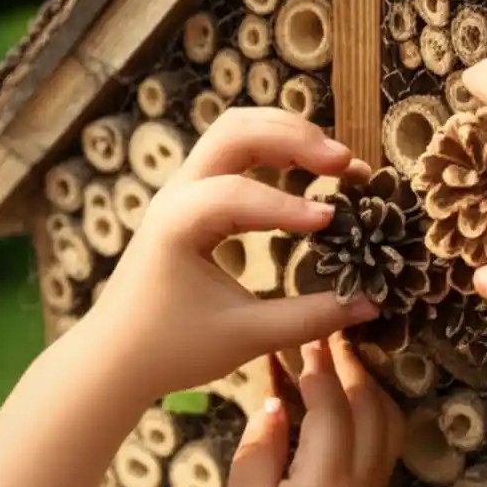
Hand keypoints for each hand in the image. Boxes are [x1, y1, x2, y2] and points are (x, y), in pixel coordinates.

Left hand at [79, 108, 379, 400]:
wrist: (115, 356)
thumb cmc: (172, 348)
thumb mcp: (245, 337)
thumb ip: (309, 318)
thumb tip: (371, 304)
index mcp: (177, 225)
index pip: (236, 195)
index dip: (287, 205)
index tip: (333, 221)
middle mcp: (177, 194)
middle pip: (236, 132)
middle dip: (294, 138)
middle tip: (346, 163)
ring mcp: (183, 189)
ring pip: (236, 130)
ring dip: (287, 134)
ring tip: (336, 160)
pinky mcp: (194, 197)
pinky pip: (235, 152)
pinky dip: (275, 148)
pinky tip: (312, 168)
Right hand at [215, 335, 402, 486]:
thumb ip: (261, 445)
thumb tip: (278, 401)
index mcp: (328, 479)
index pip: (334, 405)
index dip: (321, 366)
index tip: (309, 336)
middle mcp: (361, 483)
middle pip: (371, 407)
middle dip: (352, 367)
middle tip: (329, 336)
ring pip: (388, 424)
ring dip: (369, 388)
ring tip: (340, 363)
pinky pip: (384, 445)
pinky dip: (373, 413)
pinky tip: (347, 403)